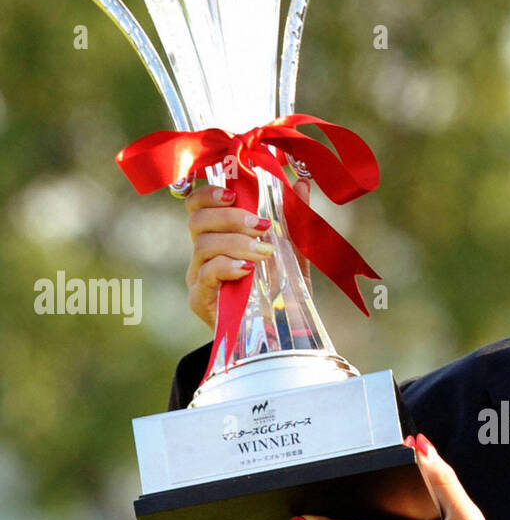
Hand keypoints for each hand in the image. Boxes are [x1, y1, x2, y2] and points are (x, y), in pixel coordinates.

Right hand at [183, 177, 312, 329]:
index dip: (209, 193)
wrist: (283, 336)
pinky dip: (228, 266)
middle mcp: (202, 255)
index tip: (234, 192)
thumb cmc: (282, 292)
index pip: (198, 205)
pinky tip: (248, 269)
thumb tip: (301, 183)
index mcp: (218, 237)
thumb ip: (293, 219)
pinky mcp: (200, 300)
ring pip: (203, 245)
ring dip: (236, 242)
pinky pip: (207, 274)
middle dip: (230, 217)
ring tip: (264, 253)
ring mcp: (198, 277)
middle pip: (198, 221)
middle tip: (261, 226)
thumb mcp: (292, 252)